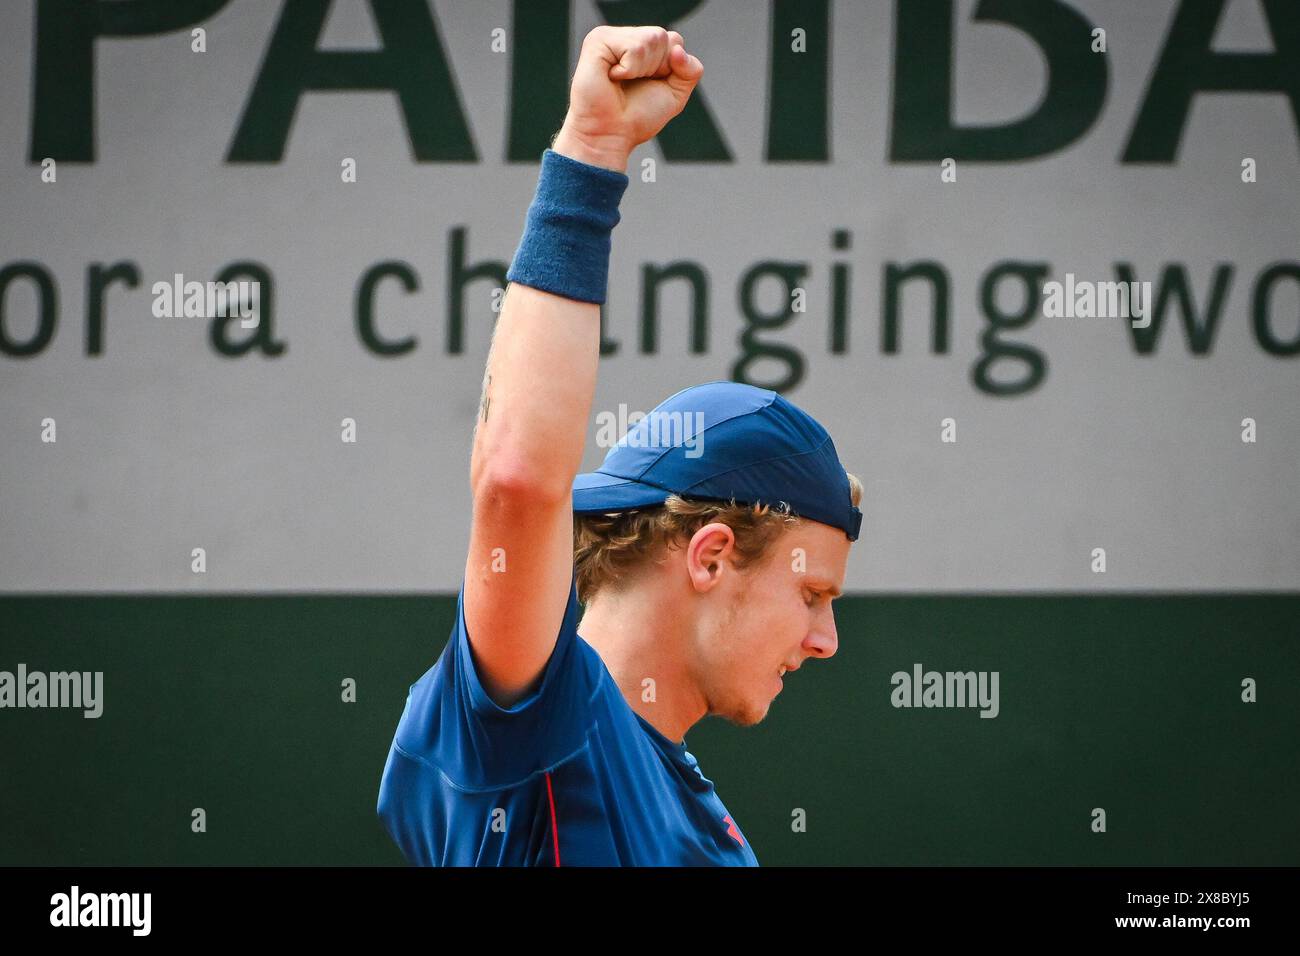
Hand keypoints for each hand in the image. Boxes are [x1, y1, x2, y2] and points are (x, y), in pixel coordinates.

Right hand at [552, 25, 703, 171]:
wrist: (610, 136)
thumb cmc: (636, 118)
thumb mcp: (676, 94)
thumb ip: (691, 70)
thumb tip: (678, 50)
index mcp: (642, 46)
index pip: (674, 40)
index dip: (669, 68)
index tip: (648, 85)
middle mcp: (625, 37)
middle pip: (664, 37)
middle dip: (658, 68)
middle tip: (633, 85)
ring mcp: (610, 37)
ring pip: (651, 39)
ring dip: (642, 70)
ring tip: (621, 82)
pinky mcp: (597, 41)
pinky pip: (634, 47)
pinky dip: (629, 69)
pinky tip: (612, 78)